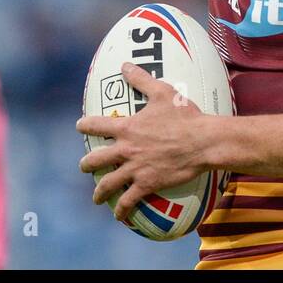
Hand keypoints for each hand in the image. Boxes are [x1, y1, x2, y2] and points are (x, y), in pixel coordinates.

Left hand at [76, 63, 211, 221]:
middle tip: (84, 166)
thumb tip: (125, 65)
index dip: (85, 126)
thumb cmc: (184, 115)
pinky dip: (122, 210)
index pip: (96, 125)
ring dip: (99, 191)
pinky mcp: (147, 184)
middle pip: (96, 159)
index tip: (79, 127)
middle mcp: (126, 149)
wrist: (202, 142)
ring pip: (107, 183)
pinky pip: (129, 201)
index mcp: (127, 127)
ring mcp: (135, 169)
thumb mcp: (162, 92)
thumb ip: (141, 80)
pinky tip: (119, 217)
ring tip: (96, 197)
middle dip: (87, 164)